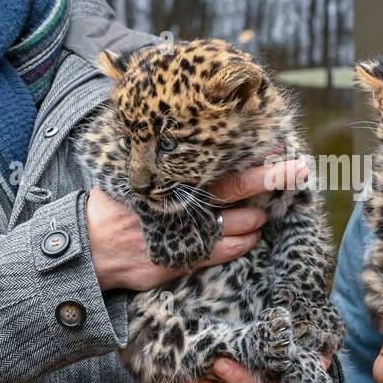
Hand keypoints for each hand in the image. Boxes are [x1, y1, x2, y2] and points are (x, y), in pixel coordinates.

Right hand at [86, 159, 307, 291]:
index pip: (215, 162)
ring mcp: (182, 234)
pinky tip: (253, 236)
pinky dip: (241, 244)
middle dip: (268, 179)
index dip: (246, 154)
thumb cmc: (110, 205)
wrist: (86, 249)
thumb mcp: (128, 173)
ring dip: (256, 218)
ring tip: (268, 210)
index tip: (274, 143)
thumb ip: (154, 157)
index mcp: (169, 179)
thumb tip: (169, 123)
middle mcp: (179, 205)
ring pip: (234, 224)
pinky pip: (220, 253)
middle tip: (297, 169)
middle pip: (233, 190)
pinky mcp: (180, 260)